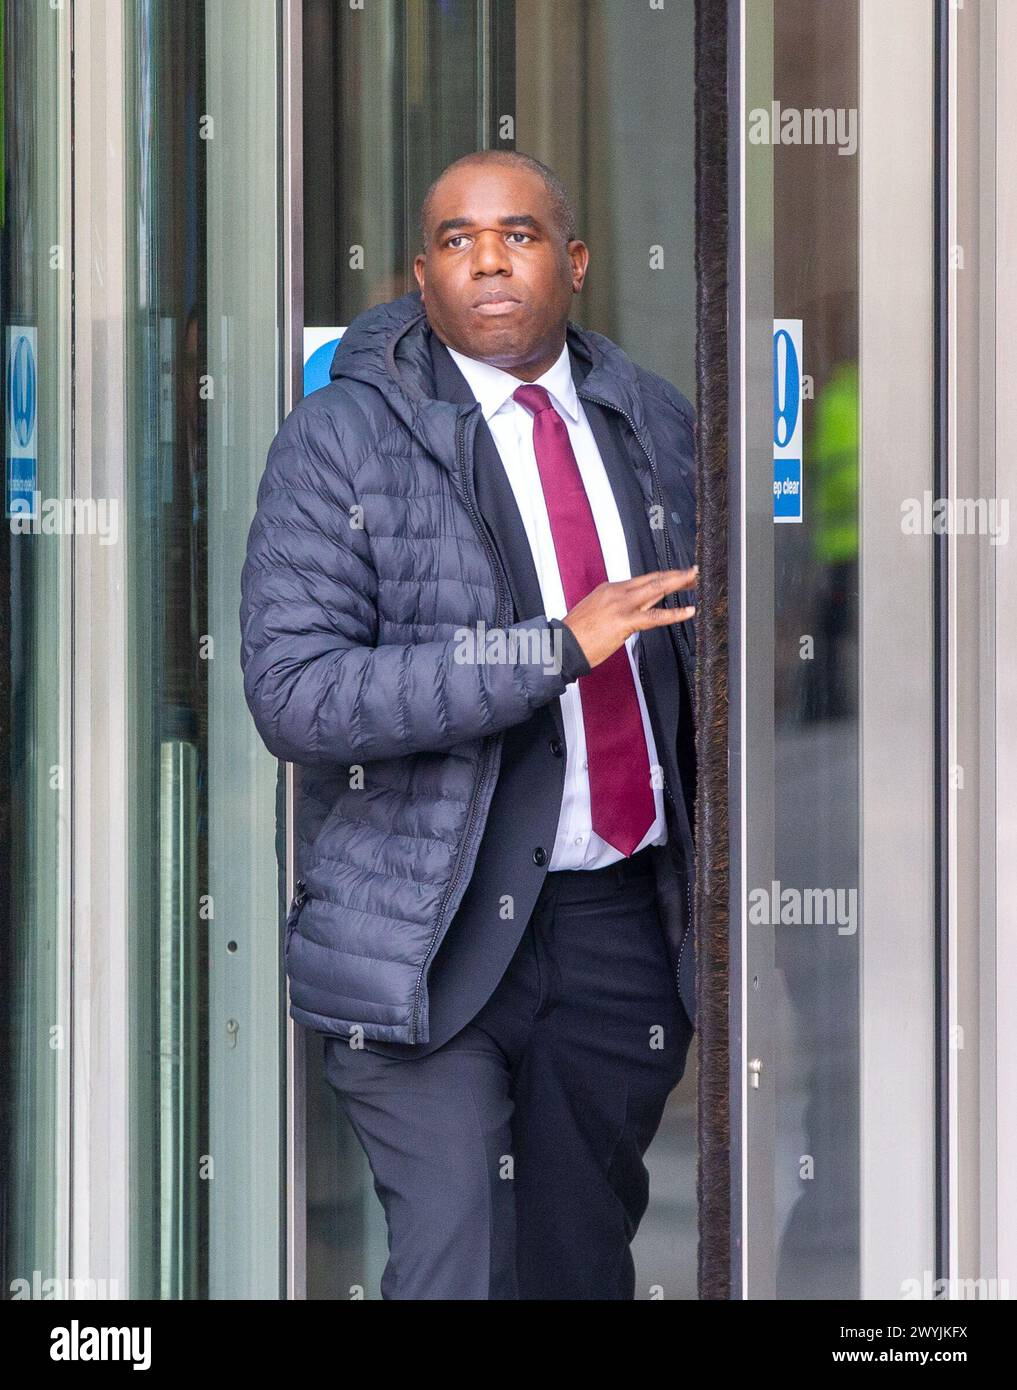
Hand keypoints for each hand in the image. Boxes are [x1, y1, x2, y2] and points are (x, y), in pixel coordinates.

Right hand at [562, 566, 696, 670]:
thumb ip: (615, 607)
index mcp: (610, 589)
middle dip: (676, 575)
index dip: (662, 576)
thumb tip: (631, 610)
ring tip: (695, 581)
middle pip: (653, 579)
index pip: (643, 579)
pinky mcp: (625, 621)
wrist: (563, 645)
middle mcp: (617, 592)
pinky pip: (655, 616)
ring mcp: (621, 605)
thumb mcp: (596, 611)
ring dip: (679, 583)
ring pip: (656, 590)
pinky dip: (675, 613)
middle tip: (694, 571)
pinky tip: (688, 611)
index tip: (676, 575)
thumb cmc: (577, 634)